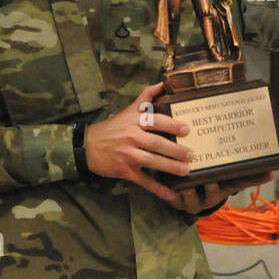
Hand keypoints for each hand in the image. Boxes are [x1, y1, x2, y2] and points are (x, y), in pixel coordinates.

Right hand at [82, 82, 192, 205]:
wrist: (88, 146)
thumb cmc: (113, 127)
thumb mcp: (128, 110)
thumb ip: (146, 96)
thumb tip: (163, 82)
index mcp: (134, 121)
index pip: (155, 121)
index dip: (171, 124)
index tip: (186, 129)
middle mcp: (131, 137)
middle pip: (156, 143)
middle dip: (175, 150)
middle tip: (191, 153)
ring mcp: (128, 155)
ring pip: (151, 161)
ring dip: (170, 167)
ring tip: (186, 170)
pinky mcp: (125, 171)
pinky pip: (144, 181)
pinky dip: (158, 189)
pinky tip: (172, 195)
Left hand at [169, 172, 273, 213]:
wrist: (189, 194)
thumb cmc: (210, 184)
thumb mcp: (228, 181)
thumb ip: (247, 177)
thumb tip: (272, 173)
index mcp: (214, 196)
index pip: (217, 193)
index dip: (215, 190)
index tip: (214, 182)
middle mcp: (199, 201)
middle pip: (201, 199)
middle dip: (201, 191)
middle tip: (202, 181)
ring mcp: (183, 201)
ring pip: (183, 200)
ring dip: (184, 194)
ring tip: (184, 186)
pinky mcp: (168, 197)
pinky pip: (166, 197)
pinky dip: (166, 192)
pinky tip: (165, 183)